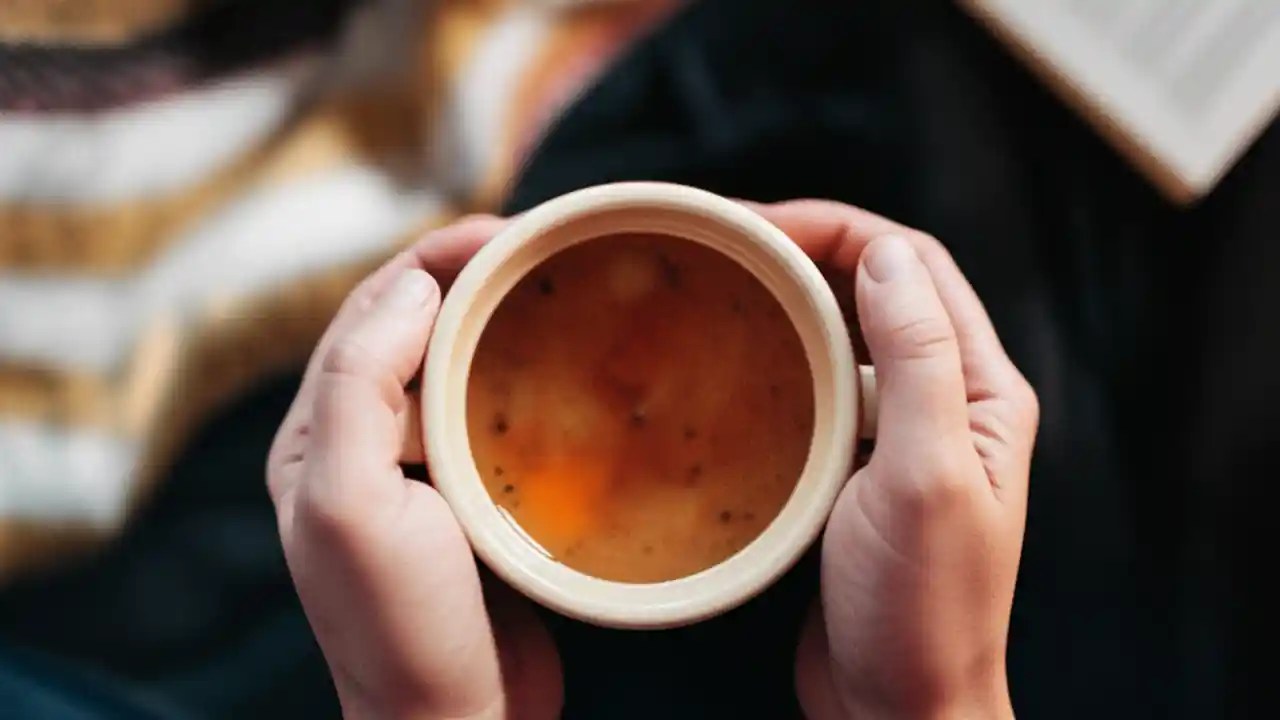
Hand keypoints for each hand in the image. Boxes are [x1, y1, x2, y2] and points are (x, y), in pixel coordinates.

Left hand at [267, 217, 562, 719]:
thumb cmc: (398, 627)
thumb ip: (360, 386)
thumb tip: (413, 287)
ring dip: (509, 317)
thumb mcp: (349, 501)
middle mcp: (364, 443)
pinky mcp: (479, 499)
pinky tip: (578, 365)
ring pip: (465, 364)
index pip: (371, 312)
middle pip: (421, 327)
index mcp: (319, 434)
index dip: (434, 257)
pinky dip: (535, 376)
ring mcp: (425, 471)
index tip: (509, 230)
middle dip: (476, 273)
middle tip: (550, 243)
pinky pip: (504, 415)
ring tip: (567, 286)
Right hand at [757, 202, 1037, 718]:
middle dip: (801, 252)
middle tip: (719, 246)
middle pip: (875, 289)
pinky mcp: (854, 473)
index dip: (837, 227)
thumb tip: (885, 253)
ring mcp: (898, 438)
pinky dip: (774, 363)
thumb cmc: (923, 610)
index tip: (755, 222)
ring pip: (841, 336)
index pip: (912, 263)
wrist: (901, 710)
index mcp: (980, 389)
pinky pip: (816, 393)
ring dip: (785, 303)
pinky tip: (728, 369)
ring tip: (716, 289)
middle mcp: (946, 401)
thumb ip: (919, 359)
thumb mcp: (925, 476)